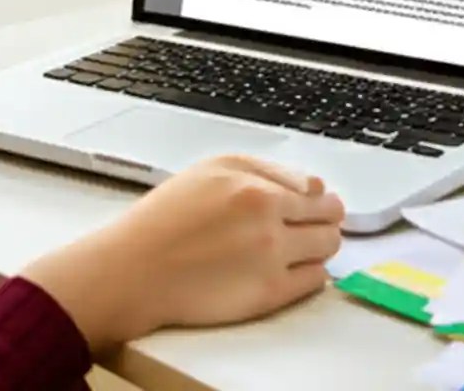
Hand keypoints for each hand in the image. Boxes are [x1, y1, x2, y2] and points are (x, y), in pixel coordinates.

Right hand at [21, 156, 344, 351]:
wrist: (133, 271)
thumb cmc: (164, 221)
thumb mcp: (209, 172)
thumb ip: (266, 171)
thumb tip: (316, 187)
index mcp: (251, 181)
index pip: (315, 188)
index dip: (313, 199)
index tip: (306, 207)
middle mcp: (266, 213)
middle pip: (330, 216)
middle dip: (324, 221)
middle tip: (305, 230)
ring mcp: (270, 254)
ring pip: (329, 247)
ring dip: (318, 247)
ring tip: (290, 251)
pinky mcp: (269, 292)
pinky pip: (316, 280)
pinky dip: (308, 275)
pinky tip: (283, 271)